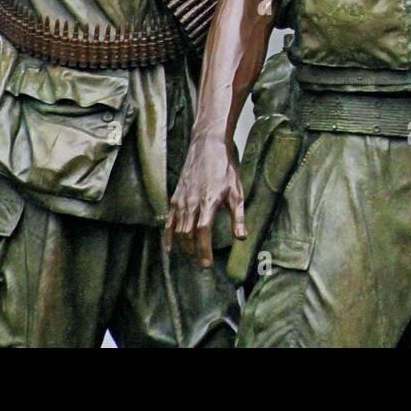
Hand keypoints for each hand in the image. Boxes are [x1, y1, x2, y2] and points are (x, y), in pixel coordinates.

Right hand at [165, 133, 245, 267]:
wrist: (207, 146)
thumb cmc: (224, 167)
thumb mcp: (236, 191)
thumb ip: (238, 216)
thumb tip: (241, 237)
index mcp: (208, 202)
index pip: (202, 233)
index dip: (203, 250)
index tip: (207, 264)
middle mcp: (191, 203)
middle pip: (187, 235)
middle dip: (193, 252)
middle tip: (201, 264)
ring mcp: (181, 200)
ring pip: (177, 230)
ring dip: (183, 246)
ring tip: (191, 257)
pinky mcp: (175, 197)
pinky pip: (169, 221)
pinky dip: (169, 236)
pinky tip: (171, 247)